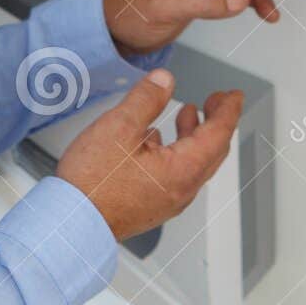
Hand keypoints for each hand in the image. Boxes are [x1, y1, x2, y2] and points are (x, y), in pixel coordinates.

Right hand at [56, 69, 244, 239]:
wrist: (71, 223)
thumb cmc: (92, 184)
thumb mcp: (119, 127)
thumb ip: (146, 99)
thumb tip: (163, 81)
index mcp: (182, 170)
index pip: (219, 134)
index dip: (228, 110)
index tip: (233, 95)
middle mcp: (181, 190)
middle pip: (212, 151)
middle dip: (216, 122)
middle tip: (215, 101)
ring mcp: (166, 201)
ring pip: (193, 163)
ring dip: (194, 135)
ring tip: (187, 114)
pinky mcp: (150, 206)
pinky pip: (175, 175)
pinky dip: (176, 151)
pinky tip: (155, 140)